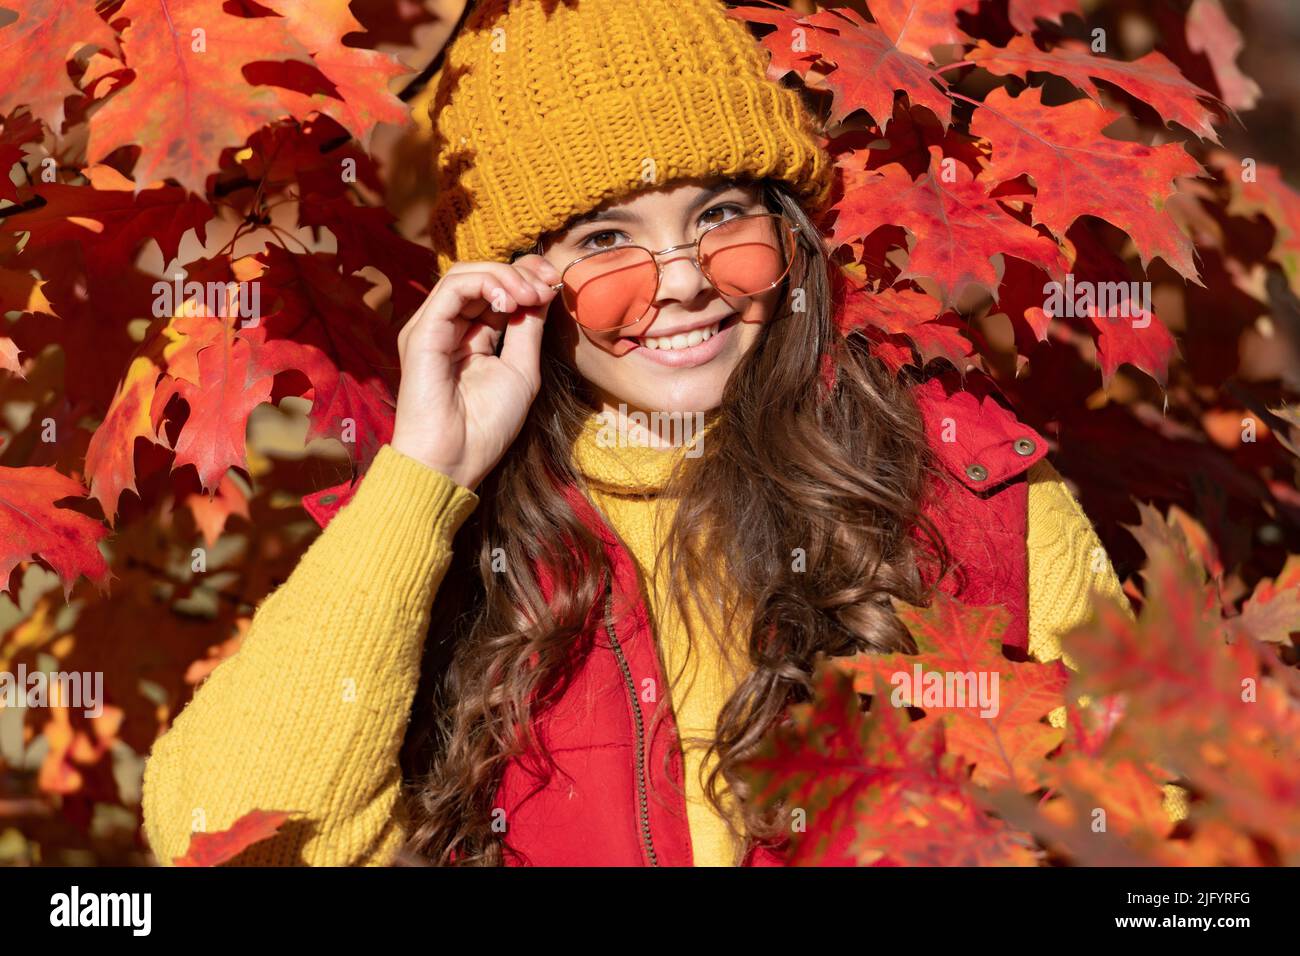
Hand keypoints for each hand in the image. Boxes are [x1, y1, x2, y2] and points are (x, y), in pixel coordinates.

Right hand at [390, 254, 559, 489]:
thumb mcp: (520, 370)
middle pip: (480, 277)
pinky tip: (510, 301)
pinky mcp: (422, 332)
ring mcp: (432, 327)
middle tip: (547, 285)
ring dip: (505, 277)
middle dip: (519, 273)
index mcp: (469, 338)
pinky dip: (486, 284)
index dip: (524, 279)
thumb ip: (527, 329)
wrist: (453, 462)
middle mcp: (447, 328)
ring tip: (531, 294)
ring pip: (465, 275)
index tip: (554, 284)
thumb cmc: (485, 427)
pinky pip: (452, 288)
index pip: (493, 291)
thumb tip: (541, 293)